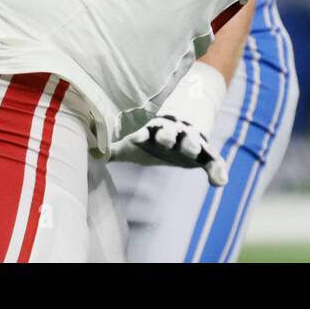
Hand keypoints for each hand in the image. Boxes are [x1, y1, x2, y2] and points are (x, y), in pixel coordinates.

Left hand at [109, 61, 228, 185]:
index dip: (142, 134)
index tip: (136, 139)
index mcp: (154, 129)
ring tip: (192, 151)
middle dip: (166, 134)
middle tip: (164, 139)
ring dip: (192, 145)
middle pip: (170, 131)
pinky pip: (214, 161)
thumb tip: (89, 152)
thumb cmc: (150, 138)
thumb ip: (113, 149)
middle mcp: (174, 132)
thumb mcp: (132, 143)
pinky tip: (220, 182)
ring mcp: (191, 141)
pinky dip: (218, 170)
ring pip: (192, 141)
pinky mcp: (205, 153)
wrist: (181, 126)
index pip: (148, 129)